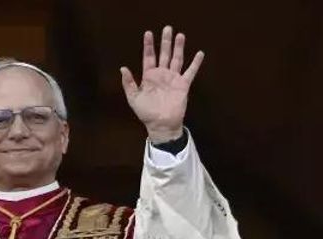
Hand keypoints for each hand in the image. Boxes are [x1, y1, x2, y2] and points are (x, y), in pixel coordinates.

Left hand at [119, 26, 203, 143]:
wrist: (161, 125)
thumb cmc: (146, 113)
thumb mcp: (134, 98)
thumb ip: (128, 83)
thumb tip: (123, 68)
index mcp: (149, 76)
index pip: (148, 57)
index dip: (148, 45)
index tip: (148, 33)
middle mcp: (162, 75)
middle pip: (164, 54)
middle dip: (165, 42)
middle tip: (167, 28)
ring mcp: (173, 79)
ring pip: (177, 59)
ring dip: (179, 47)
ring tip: (180, 35)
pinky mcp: (183, 85)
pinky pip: (190, 72)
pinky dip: (195, 63)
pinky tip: (199, 53)